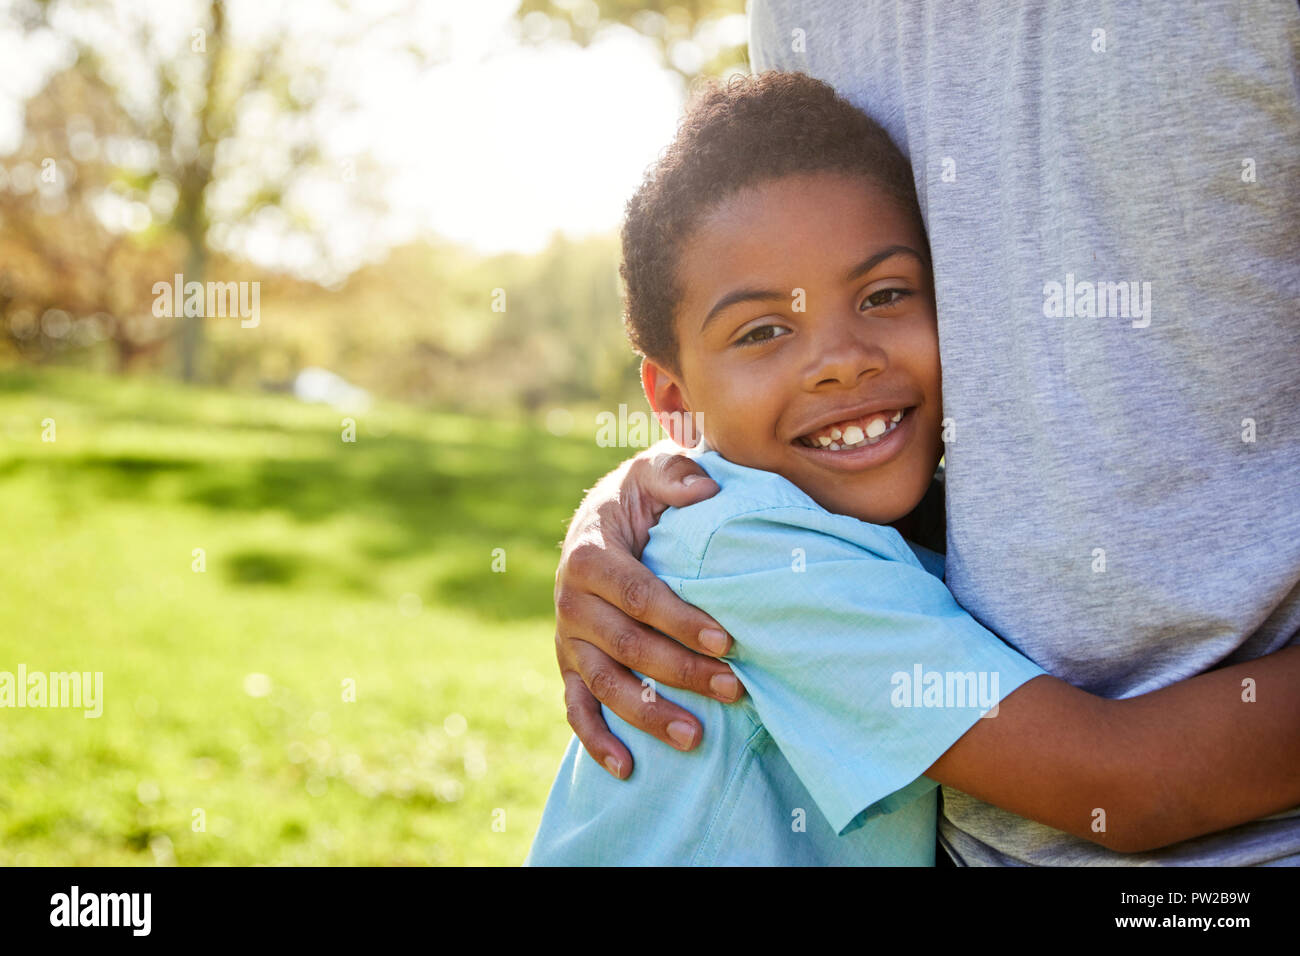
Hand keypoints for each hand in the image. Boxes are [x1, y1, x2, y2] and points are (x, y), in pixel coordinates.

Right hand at [555, 442, 745, 778]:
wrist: (603, 519)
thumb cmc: (640, 498)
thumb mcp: (652, 472)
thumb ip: (676, 474)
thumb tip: (704, 490)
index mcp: (589, 554)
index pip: (638, 594)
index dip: (681, 620)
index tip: (729, 639)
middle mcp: (570, 600)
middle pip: (626, 646)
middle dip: (681, 671)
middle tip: (734, 689)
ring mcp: (568, 638)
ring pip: (604, 684)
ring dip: (647, 714)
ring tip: (696, 737)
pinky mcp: (569, 665)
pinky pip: (576, 708)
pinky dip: (596, 740)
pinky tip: (627, 769)